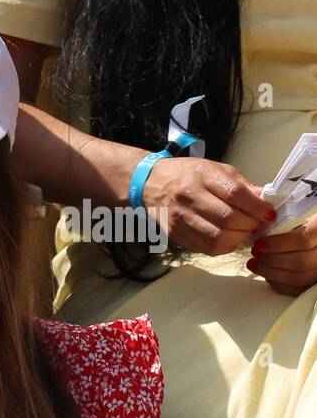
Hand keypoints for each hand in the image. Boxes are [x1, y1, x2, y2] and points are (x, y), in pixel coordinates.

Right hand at [142, 157, 271, 256]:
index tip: (268, 213)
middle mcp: (189, 196)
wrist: (149, 183)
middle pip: (228, 218)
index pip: (235, 194)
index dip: (257, 207)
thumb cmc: (187, 174)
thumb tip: (264, 201)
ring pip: (218, 237)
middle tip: (258, 225)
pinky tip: (229, 240)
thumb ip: (240, 186)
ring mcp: (180, 217)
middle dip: (250, 225)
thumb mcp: (215, 170)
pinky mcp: (175, 233)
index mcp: (202, 176)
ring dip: (238, 238)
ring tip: (244, 233)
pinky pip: (206, 247)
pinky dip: (224, 247)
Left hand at [249, 213, 316, 295]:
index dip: (278, 243)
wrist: (315, 235)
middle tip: (255, 251)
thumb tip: (264, 222)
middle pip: (299, 262)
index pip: (303, 240)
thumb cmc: (308, 217)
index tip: (260, 242)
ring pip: (298, 277)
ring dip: (270, 272)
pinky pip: (298, 289)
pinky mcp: (316, 281)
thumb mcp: (304, 210)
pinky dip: (279, 283)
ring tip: (254, 263)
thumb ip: (290, 217)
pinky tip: (267, 275)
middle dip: (270, 259)